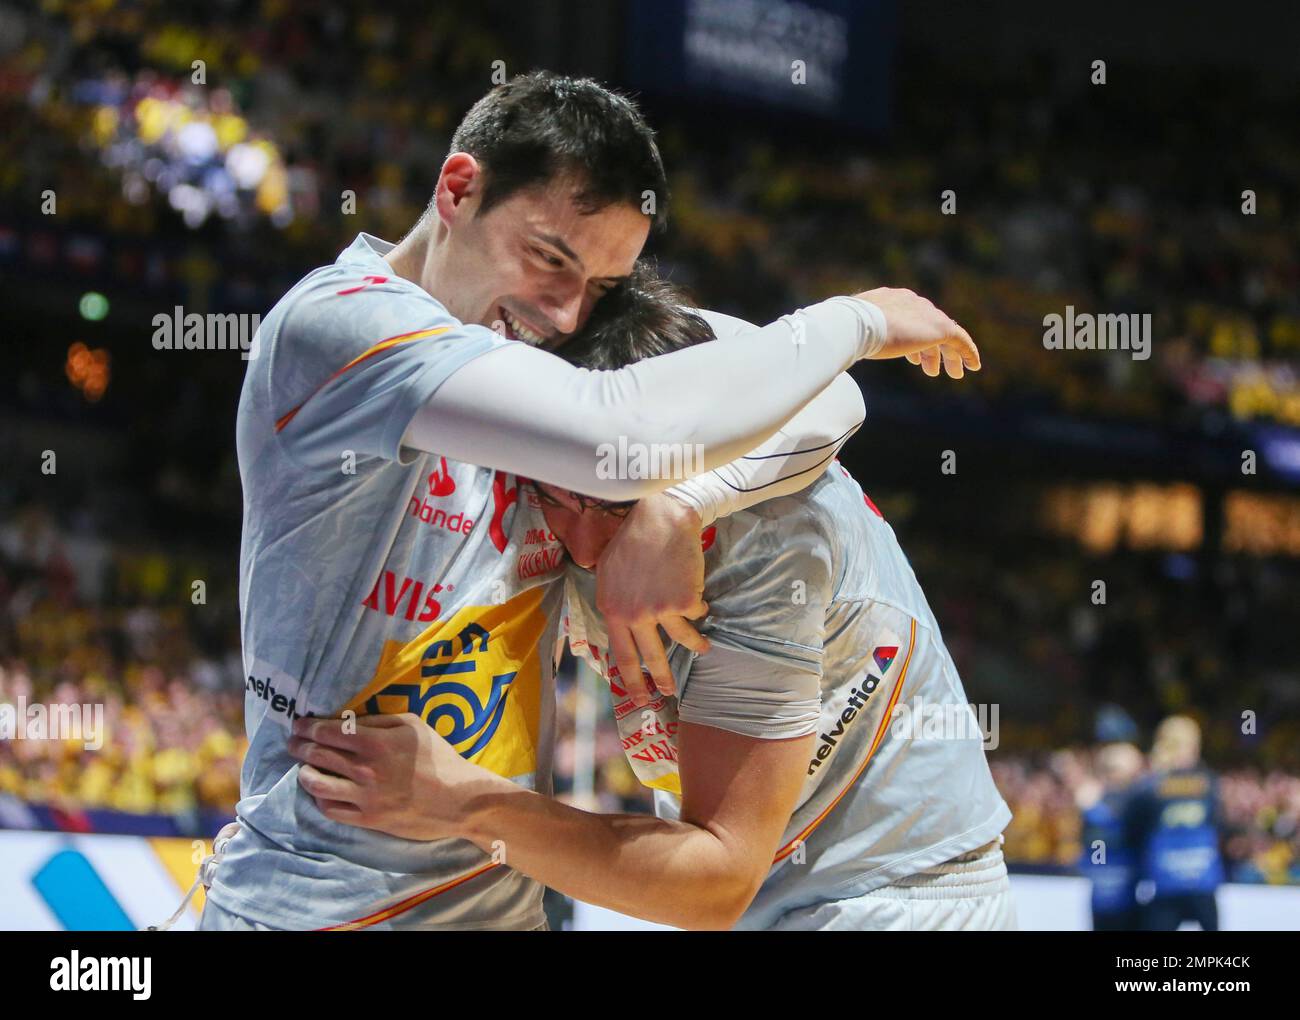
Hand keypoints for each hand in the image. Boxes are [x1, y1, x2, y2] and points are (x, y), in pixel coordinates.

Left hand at [290, 713, 496, 841]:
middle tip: (293, 743)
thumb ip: (380, 721)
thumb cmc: (440, 758)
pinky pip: (332, 810)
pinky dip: (320, 799)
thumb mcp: (414, 726)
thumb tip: (350, 720)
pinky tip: (321, 793)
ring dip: (304, 774)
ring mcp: (364, 796)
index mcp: (375, 742)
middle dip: (299, 746)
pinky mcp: (368, 818)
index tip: (298, 725)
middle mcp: (364, 769)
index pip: (328, 731)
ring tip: (303, 769)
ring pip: (317, 785)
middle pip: (318, 755)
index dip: (308, 727)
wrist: (459, 799)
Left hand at [594, 493, 711, 704]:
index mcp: (612, 610)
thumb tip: (618, 623)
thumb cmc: (632, 539)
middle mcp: (634, 615)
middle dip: (662, 679)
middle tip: (669, 692)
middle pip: (651, 657)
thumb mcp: (607, 571)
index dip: (631, 680)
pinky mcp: (685, 601)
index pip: (621, 655)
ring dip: (695, 646)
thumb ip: (612, 600)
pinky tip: (696, 592)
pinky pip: (696, 613)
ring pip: (682, 640)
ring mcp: (660, 610)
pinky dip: (698, 607)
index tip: (639, 698)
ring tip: (703, 648)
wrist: (661, 517)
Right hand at [855, 286, 980, 378]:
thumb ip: (855, 334)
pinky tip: (973, 365)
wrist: (856, 324)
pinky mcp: (939, 328)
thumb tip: (836, 345)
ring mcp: (927, 313)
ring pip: (945, 334)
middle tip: (932, 369)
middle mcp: (912, 302)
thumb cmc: (845, 329)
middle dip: (931, 349)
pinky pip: (960, 339)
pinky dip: (968, 352)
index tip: (914, 359)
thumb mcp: (851, 331)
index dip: (912, 341)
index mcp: (892, 299)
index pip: (910, 318)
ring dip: (949, 355)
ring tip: (953, 374)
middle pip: (929, 326)